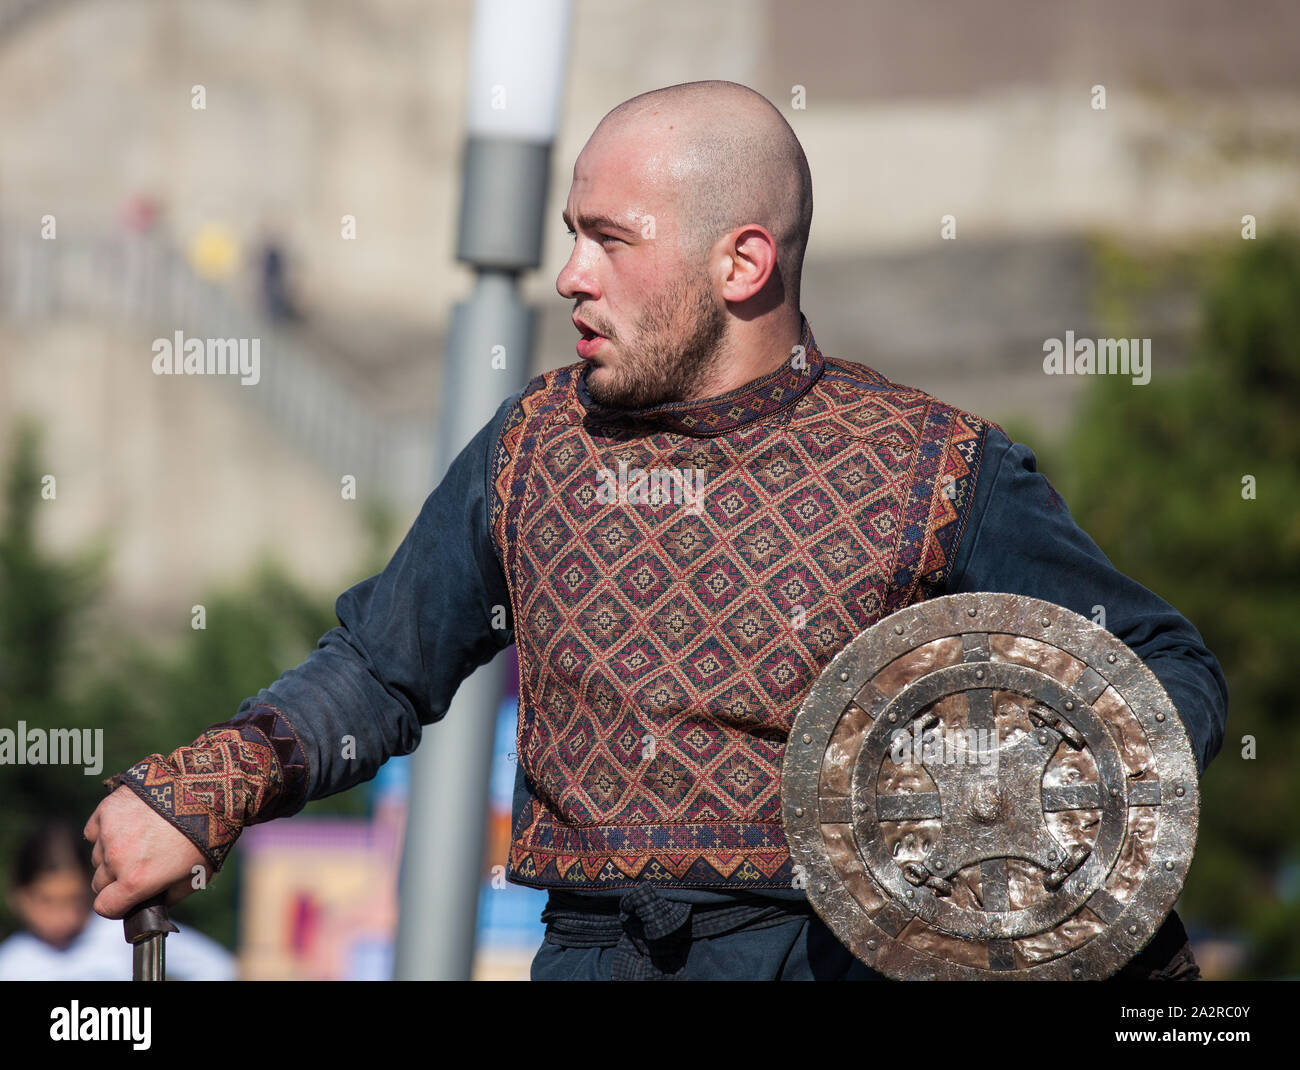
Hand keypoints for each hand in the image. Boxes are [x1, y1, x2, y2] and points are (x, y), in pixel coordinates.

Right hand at [84, 785, 211, 918]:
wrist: (206, 788)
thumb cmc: (205, 835)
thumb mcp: (195, 876)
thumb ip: (168, 898)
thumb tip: (152, 906)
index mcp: (136, 880)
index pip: (105, 907)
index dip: (117, 906)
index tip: (127, 899)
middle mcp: (117, 858)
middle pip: (100, 882)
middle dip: (116, 880)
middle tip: (140, 865)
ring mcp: (109, 832)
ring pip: (98, 856)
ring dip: (112, 854)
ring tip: (141, 840)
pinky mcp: (107, 809)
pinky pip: (95, 830)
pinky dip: (107, 831)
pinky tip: (130, 824)